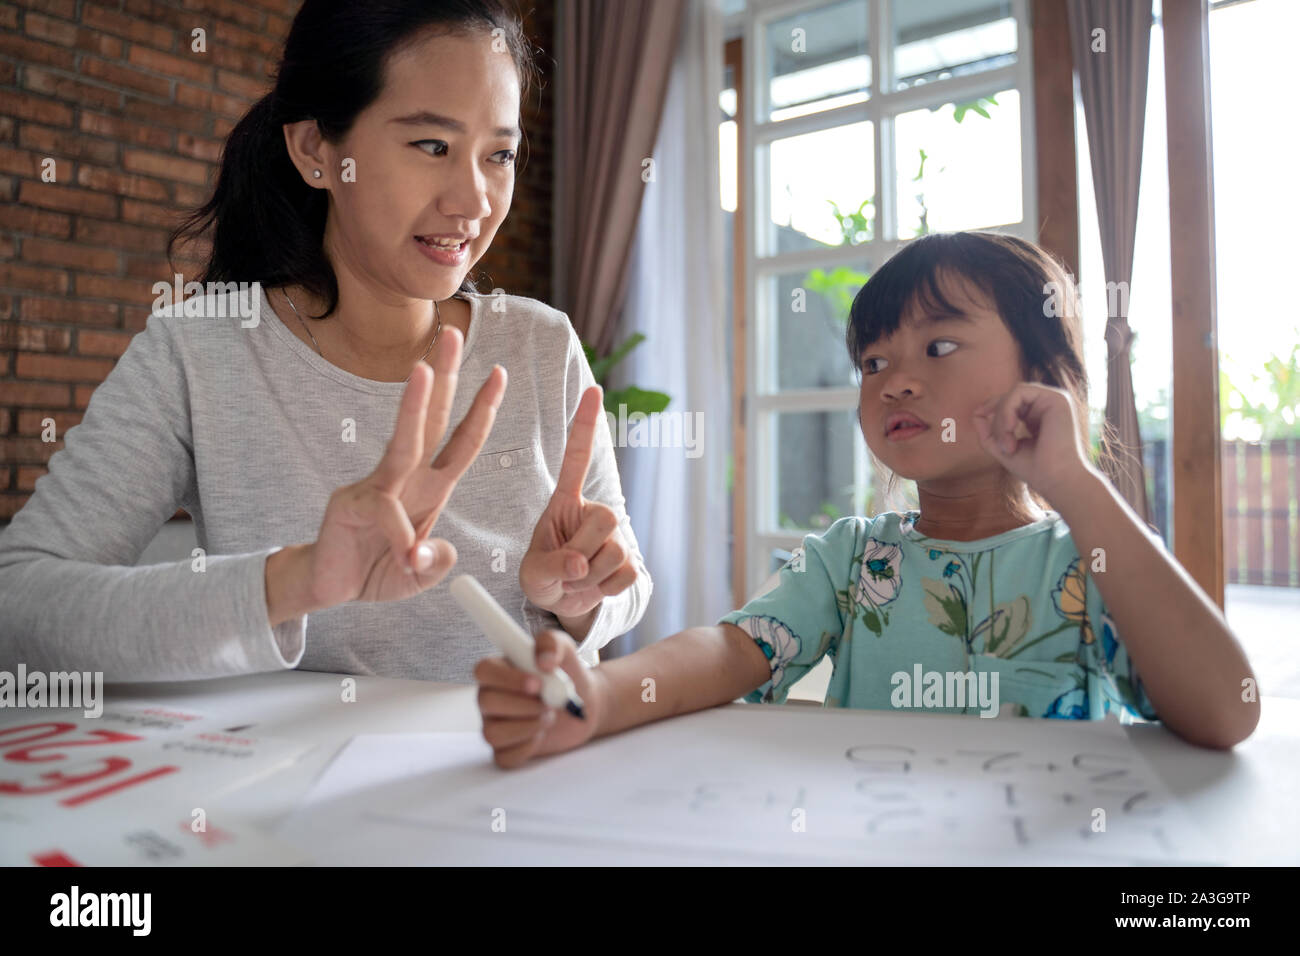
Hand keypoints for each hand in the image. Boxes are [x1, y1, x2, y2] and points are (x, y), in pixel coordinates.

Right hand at [305, 327, 506, 605]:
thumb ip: (435, 564)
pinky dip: (401, 535)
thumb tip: (436, 551)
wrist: (328, 587)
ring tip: (423, 371)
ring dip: (414, 404)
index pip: (461, 441)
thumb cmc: (375, 571)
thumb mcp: (417, 575)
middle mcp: (406, 477)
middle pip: (432, 420)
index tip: (499, 374)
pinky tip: (406, 555)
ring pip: (403, 442)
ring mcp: (377, 486)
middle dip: (445, 377)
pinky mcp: (352, 504)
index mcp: (429, 487)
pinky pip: (386, 510)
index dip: (482, 409)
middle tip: (453, 333)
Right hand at [475, 629, 604, 767]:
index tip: (537, 683)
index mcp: (499, 669)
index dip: (507, 678)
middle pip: (486, 702)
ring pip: (492, 733)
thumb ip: (552, 642)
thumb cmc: (567, 674)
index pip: (483, 670)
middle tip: (549, 702)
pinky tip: (541, 735)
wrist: (584, 704)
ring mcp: (495, 724)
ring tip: (549, 716)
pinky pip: (505, 757)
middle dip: (523, 705)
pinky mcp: (505, 749)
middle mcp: (491, 697)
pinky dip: (528, 747)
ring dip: (528, 726)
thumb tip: (543, 660)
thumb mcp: (565, 649)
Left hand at [519, 386, 637, 618]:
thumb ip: (552, 566)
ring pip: (616, 552)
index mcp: (565, 501)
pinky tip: (594, 587)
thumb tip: (579, 564)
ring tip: (575, 580)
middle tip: (565, 568)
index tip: (594, 390)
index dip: (586, 425)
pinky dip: (606, 588)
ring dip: (590, 577)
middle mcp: (593, 511)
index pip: (577, 458)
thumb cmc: (542, 577)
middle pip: (605, 519)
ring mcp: (614, 536)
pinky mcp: (629, 562)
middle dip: (582, 552)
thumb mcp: (534, 574)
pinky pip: (627, 574)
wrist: (563, 604)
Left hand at [971, 382, 1094, 501]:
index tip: (978, 417)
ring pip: (1013, 394)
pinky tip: (1010, 429)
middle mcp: (1048, 404)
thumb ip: (989, 432)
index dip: (992, 408)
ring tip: (1007, 444)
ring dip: (1002, 418)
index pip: (1011, 402)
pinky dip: (1007, 410)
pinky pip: (1019, 392)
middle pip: (1010, 397)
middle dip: (997, 418)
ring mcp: (1054, 399)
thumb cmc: (1035, 469)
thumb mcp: (1003, 448)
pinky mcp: (1056, 398)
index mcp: (1039, 415)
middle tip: (1001, 447)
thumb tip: (976, 415)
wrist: (1056, 480)